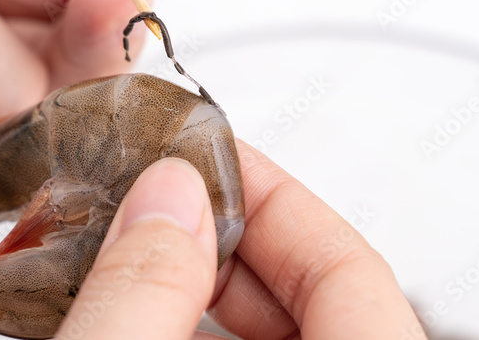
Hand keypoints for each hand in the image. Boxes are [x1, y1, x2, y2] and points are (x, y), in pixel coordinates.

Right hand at [58, 142, 422, 338]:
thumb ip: (144, 290)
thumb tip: (168, 199)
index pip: (348, 270)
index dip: (273, 199)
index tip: (205, 156)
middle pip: (315, 299)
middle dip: (226, 242)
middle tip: (156, 204)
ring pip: (276, 339)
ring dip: (202, 294)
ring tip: (130, 260)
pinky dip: (192, 336)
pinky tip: (136, 318)